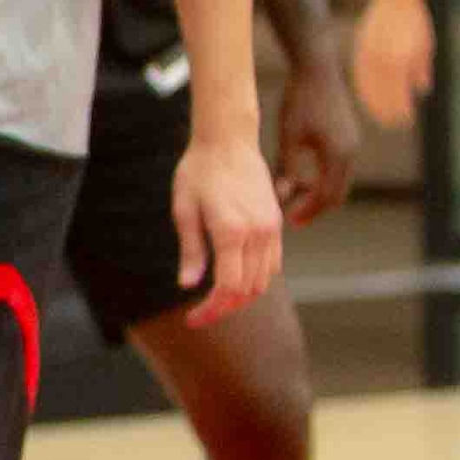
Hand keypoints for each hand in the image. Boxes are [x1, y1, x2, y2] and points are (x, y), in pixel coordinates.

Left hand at [170, 130, 284, 326]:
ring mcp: (271, 228)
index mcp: (231, 231)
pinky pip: (272, 264)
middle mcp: (257, 233)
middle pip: (249, 291)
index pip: (228, 288)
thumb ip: (190, 250)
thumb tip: (188, 285)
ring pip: (264, 281)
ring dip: (241, 298)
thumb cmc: (198, 172)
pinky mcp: (275, 223)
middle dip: (224, 309)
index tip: (192, 319)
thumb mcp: (184, 210)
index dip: (211, 310)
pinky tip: (233, 279)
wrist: (228, 141)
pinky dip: (255, 279)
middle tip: (200, 316)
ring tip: (215, 302)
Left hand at [274, 56, 362, 223]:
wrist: (317, 67)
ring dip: (319, 193)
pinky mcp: (349, 136)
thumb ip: (287, 168)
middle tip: (293, 218)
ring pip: (338, 181)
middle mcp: (352, 152)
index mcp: (339, 155)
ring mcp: (353, 144)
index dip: (308, 212)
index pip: (327, 197)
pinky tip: (302, 178)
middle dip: (315, 208)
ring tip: (294, 199)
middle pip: (337, 194)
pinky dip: (323, 178)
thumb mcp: (288, 136)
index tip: (289, 222)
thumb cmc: (300, 99)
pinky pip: (339, 167)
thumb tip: (281, 196)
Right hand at [351, 0, 433, 128]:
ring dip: (372, 104)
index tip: (405, 120)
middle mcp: (383, 60)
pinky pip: (359, 75)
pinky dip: (363, 88)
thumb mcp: (425, 46)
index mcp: (402, 61)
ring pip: (368, 87)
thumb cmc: (415, 21)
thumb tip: (422, 90)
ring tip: (378, 115)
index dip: (402, 110)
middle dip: (387, 111)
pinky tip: (366, 96)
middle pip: (382, 95)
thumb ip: (421, 69)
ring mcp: (370, 55)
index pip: (399, 94)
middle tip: (392, 123)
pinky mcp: (360, 49)